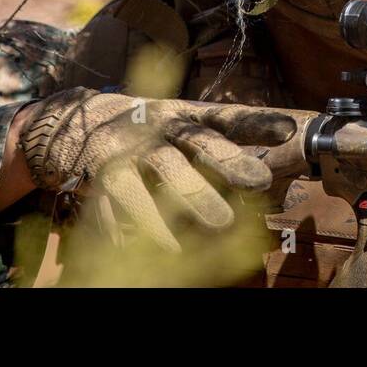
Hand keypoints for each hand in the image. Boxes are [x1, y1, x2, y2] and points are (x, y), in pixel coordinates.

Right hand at [16, 87, 297, 251]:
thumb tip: (289, 130)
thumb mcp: (190, 119)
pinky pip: (104, 211)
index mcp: (181, 115)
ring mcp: (119, 156)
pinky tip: (133, 251)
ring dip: (156, 220)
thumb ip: (235, 127)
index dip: (254, 123)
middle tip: (234, 211)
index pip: (222, 118)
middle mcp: (152, 132)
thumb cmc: (152, 126)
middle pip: (180, 155)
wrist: (76, 122)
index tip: (288, 132)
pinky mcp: (94, 181)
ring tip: (179, 248)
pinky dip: (118, 232)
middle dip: (207, 181)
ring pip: (135, 190)